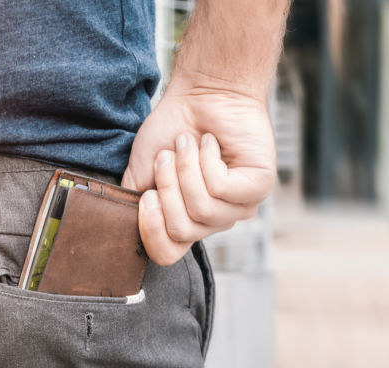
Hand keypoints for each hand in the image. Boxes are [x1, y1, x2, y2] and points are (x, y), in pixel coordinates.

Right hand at [121, 80, 276, 264]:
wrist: (203, 92)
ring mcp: (239, 206)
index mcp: (186, 221)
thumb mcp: (142, 169)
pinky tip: (211, 144)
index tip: (147, 195)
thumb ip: (135, 201)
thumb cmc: (173, 127)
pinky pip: (221, 189)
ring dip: (186, 169)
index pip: (167, 254)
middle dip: (167, 187)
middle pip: (181, 230)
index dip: (151, 230)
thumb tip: (129, 223)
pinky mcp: (258, 187)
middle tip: (168, 156)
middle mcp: (214, 220)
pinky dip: (207, 160)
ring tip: (188, 144)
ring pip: (202, 210)